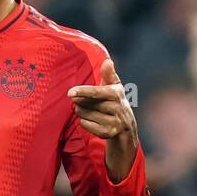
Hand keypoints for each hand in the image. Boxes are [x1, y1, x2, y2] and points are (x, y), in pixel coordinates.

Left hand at [68, 58, 138, 182]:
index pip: (96, 92)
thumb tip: (108, 62)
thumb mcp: (114, 87)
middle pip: (87, 104)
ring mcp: (113, 122)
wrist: (126, 127)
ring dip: (81, 112)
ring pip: (85, 114)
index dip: (82, 91)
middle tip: (80, 101)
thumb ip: (109, 74)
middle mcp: (117, 108)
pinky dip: (85, 122)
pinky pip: (86, 125)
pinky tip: (92, 120)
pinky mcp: (108, 133)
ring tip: (88, 110)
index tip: (70, 93)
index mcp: (116, 94)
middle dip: (80, 102)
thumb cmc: (115, 101)